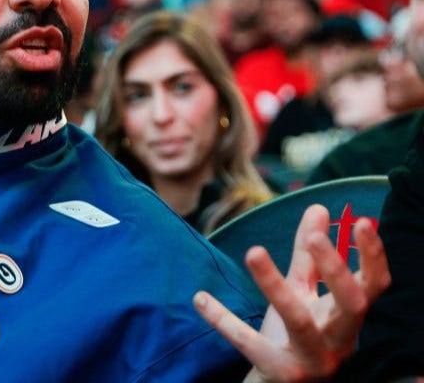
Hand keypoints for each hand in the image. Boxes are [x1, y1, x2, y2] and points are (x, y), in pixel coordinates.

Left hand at [194, 204, 390, 381]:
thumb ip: (308, 255)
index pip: (374, 286)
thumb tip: (318, 208)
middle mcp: (338, 340)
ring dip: (275, 285)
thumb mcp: (303, 292)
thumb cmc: (296, 333)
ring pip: (299, 321)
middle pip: (351, 305)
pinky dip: (224, 320)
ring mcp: (312, 359)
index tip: (362, 221)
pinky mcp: (280, 373)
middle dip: (336, 270)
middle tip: (316, 237)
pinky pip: (250, 344)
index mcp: (347, 317)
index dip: (373, 256)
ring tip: (253, 250)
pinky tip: (201, 298)